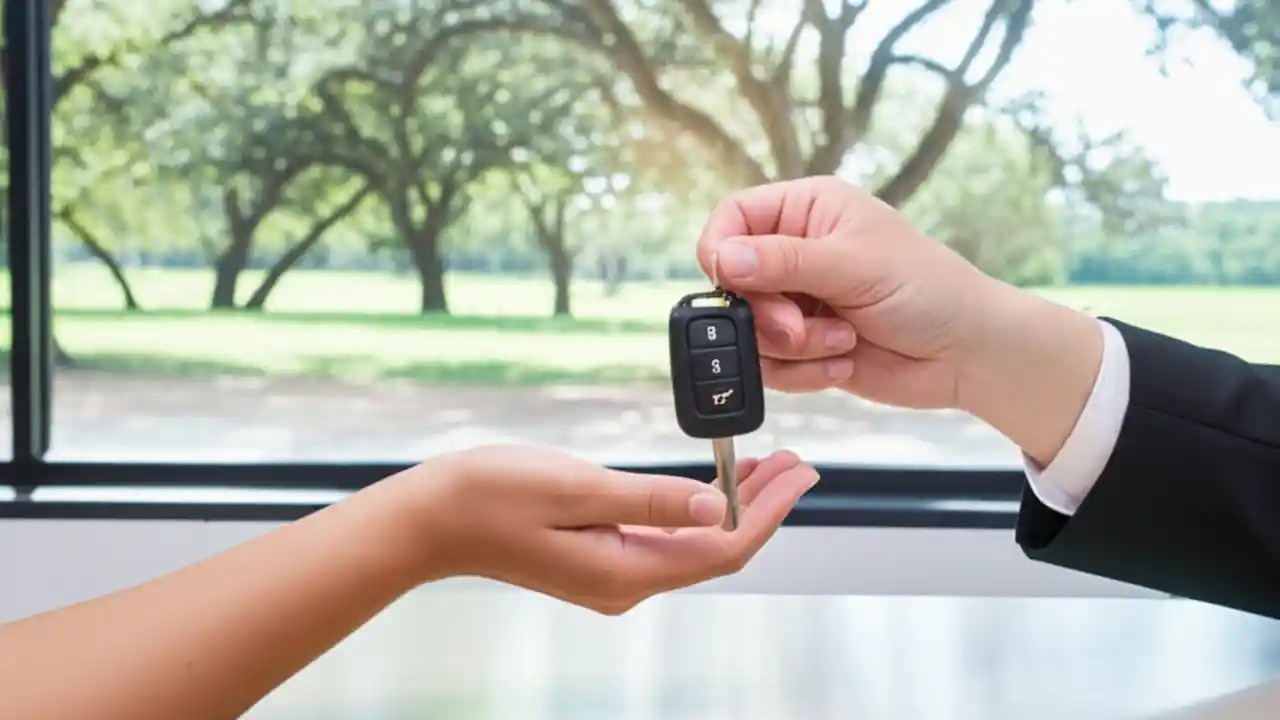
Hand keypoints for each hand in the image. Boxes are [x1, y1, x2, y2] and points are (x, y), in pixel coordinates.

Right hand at [379, 445, 816, 613]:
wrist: (432, 521)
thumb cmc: (491, 496)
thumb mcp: (577, 488)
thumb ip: (652, 499)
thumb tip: (720, 506)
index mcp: (625, 571)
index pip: (722, 547)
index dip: (769, 511)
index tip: (801, 474)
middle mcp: (625, 583)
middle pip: (715, 549)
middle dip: (762, 507)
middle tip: (798, 464)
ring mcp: (612, 575)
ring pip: (694, 544)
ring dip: (733, 505)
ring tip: (768, 467)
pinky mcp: (599, 558)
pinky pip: (666, 539)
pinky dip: (696, 510)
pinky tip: (710, 485)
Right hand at [696, 176, 1101, 464]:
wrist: (967, 353)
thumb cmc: (928, 290)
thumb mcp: (853, 265)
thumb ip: (783, 261)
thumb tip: (721, 259)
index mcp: (806, 210)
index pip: (732, 218)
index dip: (721, 251)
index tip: (732, 284)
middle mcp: (795, 253)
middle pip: (732, 284)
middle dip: (767, 315)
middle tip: (801, 328)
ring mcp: (797, 302)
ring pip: (748, 332)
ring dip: (793, 347)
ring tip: (843, 342)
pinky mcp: (804, 347)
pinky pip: (770, 366)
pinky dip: (804, 372)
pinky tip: (844, 363)